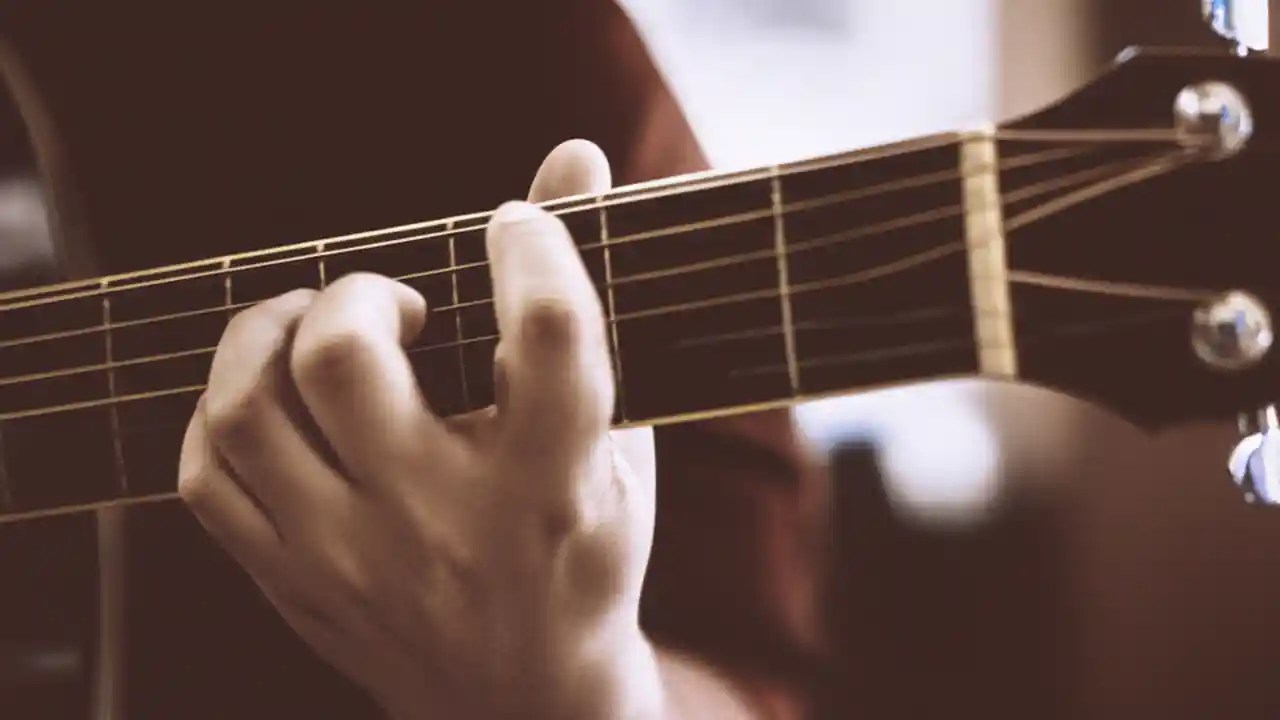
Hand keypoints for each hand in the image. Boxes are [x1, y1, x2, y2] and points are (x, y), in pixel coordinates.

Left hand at [177, 140, 664, 718]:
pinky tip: (276, 398)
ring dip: (270, 334)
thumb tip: (575, 157)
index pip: (546, 338)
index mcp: (554, 486)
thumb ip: (588, 304)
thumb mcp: (616, 440)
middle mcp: (444, 523)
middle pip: (345, 358)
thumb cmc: (582, 550)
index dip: (532, 250)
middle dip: (362, 293)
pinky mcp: (295, 582)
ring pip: (247, 412)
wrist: (527, 699)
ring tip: (319, 329)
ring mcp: (354, 559)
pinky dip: (224, 409)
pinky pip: (205, 473)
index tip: (517, 228)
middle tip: (401, 307)